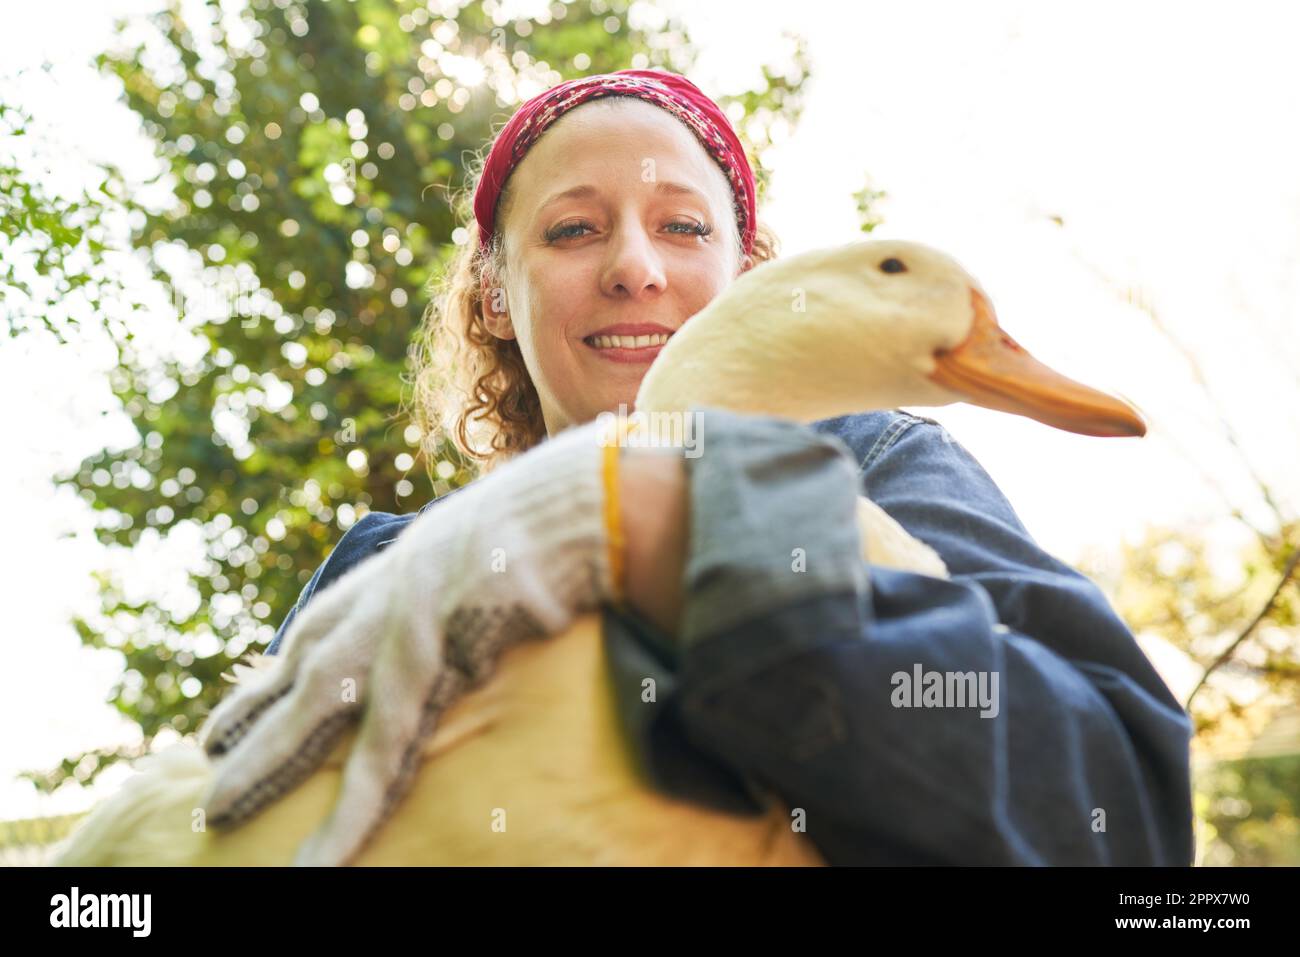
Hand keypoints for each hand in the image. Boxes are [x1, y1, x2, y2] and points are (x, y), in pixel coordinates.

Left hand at [197, 418, 619, 864]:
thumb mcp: (509, 533)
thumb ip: (487, 562)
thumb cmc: (567, 512)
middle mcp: (389, 593)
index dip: (288, 657)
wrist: (585, 500)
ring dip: (266, 763)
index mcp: (410, 564)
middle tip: (208, 751)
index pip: (329, 619)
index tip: (253, 681)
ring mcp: (400, 629)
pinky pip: (380, 759)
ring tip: (220, 808)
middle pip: (304, 663)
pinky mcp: (428, 671)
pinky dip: (348, 813)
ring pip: (315, 711)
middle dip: (255, 709)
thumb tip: (515, 579)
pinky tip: (319, 859)